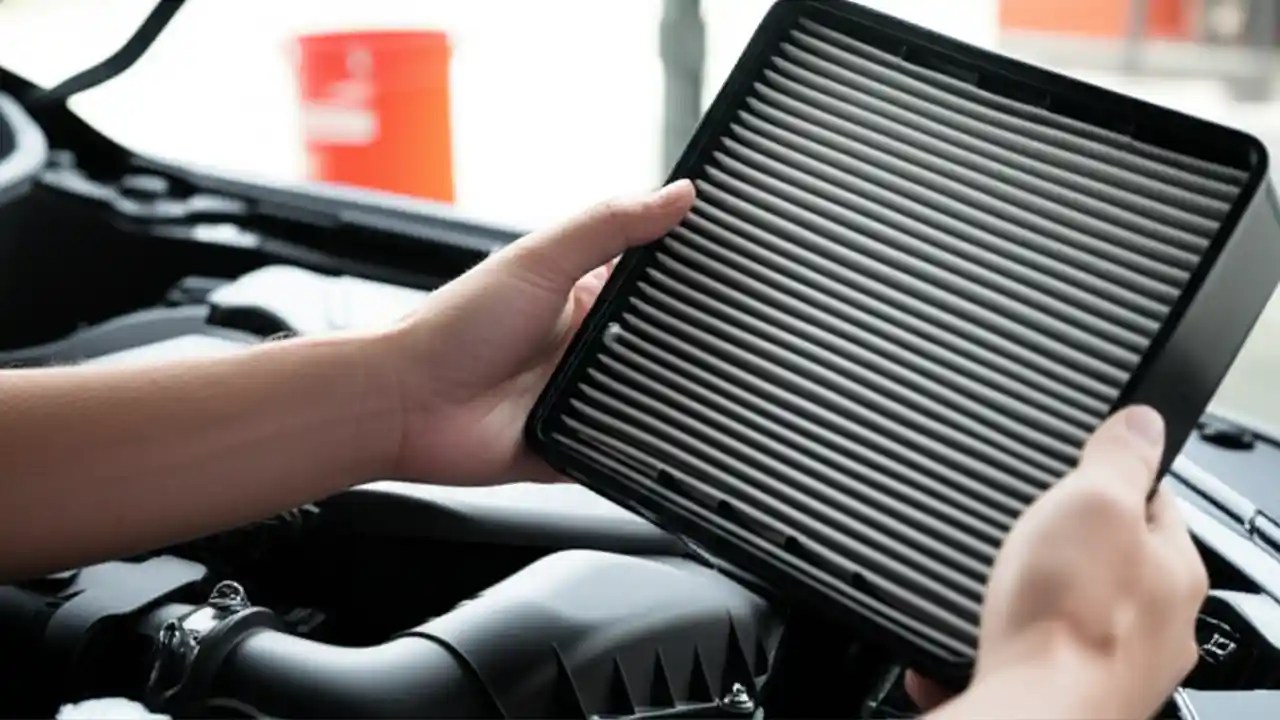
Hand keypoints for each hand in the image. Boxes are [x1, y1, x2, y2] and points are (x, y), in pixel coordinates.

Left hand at [376, 180, 695, 484]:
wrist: (405, 404)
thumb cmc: (455, 326)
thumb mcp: (540, 259)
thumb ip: (609, 224)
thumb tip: (679, 194)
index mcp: (581, 295)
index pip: (651, 281)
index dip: (686, 277)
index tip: (738, 270)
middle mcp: (586, 345)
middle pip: (659, 345)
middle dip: (686, 346)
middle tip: (726, 341)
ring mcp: (582, 396)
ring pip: (651, 399)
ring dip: (666, 397)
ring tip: (701, 390)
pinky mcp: (577, 444)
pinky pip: (624, 449)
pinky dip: (641, 447)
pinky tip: (667, 438)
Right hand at [919, 406, 1208, 718]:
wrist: (1031, 715)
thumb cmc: (1068, 622)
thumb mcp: (1095, 503)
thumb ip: (1119, 459)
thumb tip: (1143, 422)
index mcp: (1173, 571)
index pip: (1155, 502)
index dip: (1115, 477)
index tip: (1083, 466)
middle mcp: (1154, 626)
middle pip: (1109, 562)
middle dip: (1064, 546)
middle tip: (1026, 533)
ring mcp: (1111, 667)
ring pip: (1069, 613)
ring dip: (1031, 598)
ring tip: (998, 588)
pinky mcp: (1066, 696)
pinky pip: (1026, 655)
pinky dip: (997, 643)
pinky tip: (973, 634)